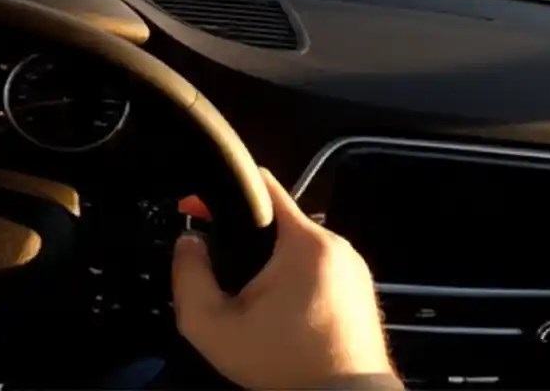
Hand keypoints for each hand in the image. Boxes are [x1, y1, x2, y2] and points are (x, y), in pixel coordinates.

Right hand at [172, 170, 399, 388]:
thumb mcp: (214, 327)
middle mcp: (335, 245)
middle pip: (276, 219)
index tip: (194, 209)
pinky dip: (295, 280)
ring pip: (297, 246)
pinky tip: (280, 311)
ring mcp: (353, 267)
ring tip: (251, 295)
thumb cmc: (284, 365)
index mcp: (303, 242)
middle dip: (244, 237)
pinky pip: (318, 268)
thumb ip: (189, 277)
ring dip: (270, 260)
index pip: (260, 183)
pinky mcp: (361, 289)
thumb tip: (188, 243)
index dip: (219, 191)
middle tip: (221, 269)